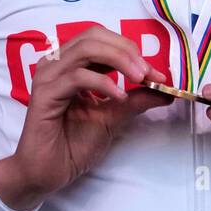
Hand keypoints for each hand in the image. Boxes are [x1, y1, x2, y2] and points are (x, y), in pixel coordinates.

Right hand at [0, 27, 172, 210]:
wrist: (46, 173)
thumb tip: (167, 89)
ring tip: (140, 79)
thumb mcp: (113, 117)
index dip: (131, 50)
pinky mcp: (44, 94)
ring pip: (86, 49)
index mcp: (69, 64)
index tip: (157, 73)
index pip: (101, 38)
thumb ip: (136, 100)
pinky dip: (103, 82)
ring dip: (119, 60)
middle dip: (127, 50)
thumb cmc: (73, 145)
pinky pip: (77, 76)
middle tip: (149, 73)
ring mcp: (48, 77)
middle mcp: (55, 64)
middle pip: (94, 36)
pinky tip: (119, 96)